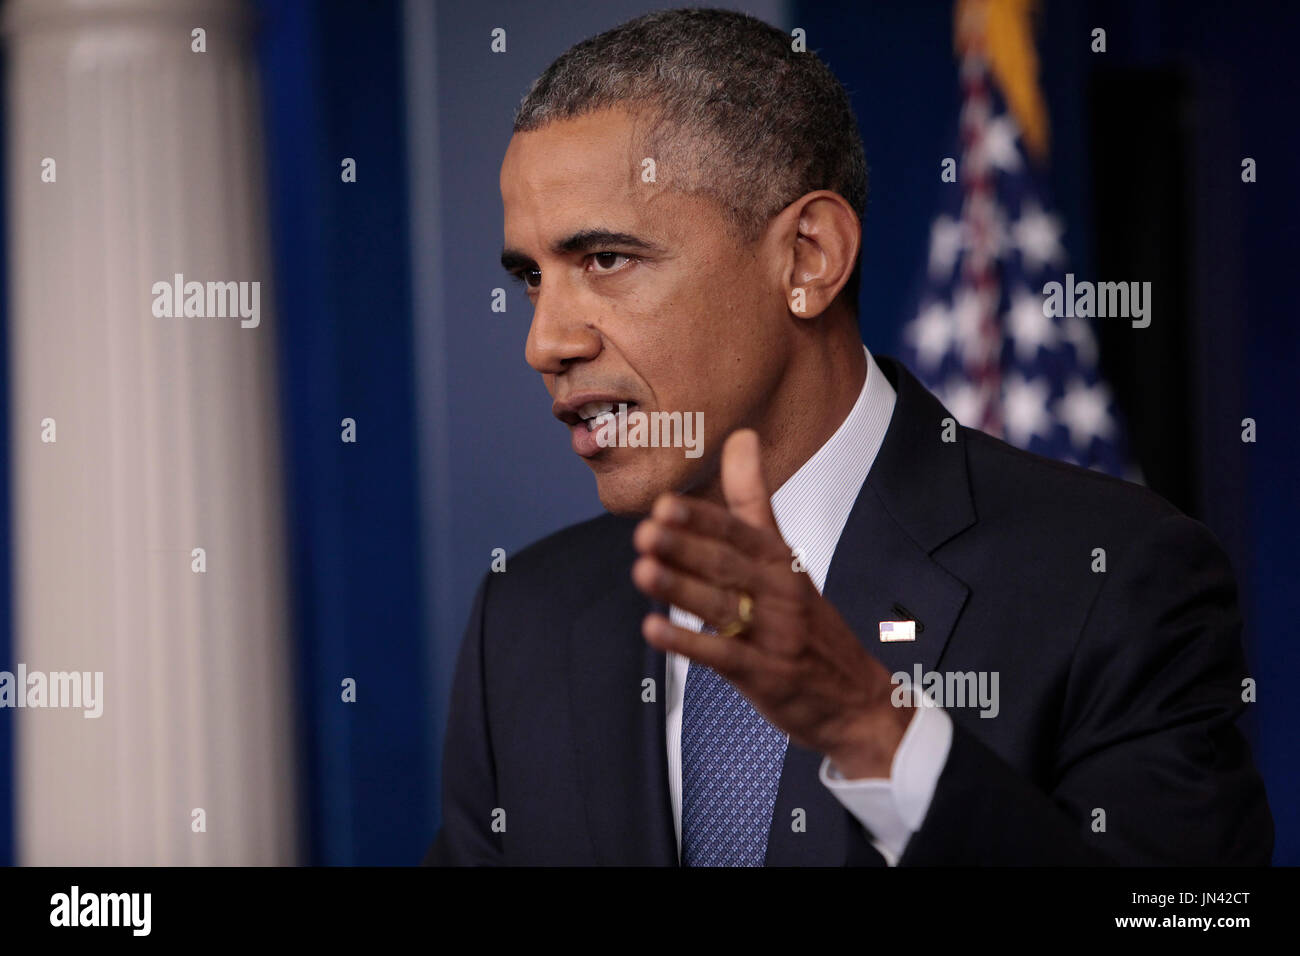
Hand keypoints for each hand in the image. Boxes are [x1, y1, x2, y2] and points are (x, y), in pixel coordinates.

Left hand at [631, 428, 911, 778]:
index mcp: (781, 561)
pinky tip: (654, 629)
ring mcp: (775, 636)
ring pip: (723, 607)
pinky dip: (688, 643)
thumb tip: (741, 436)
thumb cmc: (810, 622)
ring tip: (642, 572)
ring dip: (681, 589)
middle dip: (685, 549)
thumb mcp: (785, 556)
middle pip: (728, 566)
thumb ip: (753, 500)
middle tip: (645, 532)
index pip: (740, 533)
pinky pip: (725, 656)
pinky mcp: (766, 675)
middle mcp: (780, 593)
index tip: (665, 505)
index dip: (703, 520)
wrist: (857, 697)